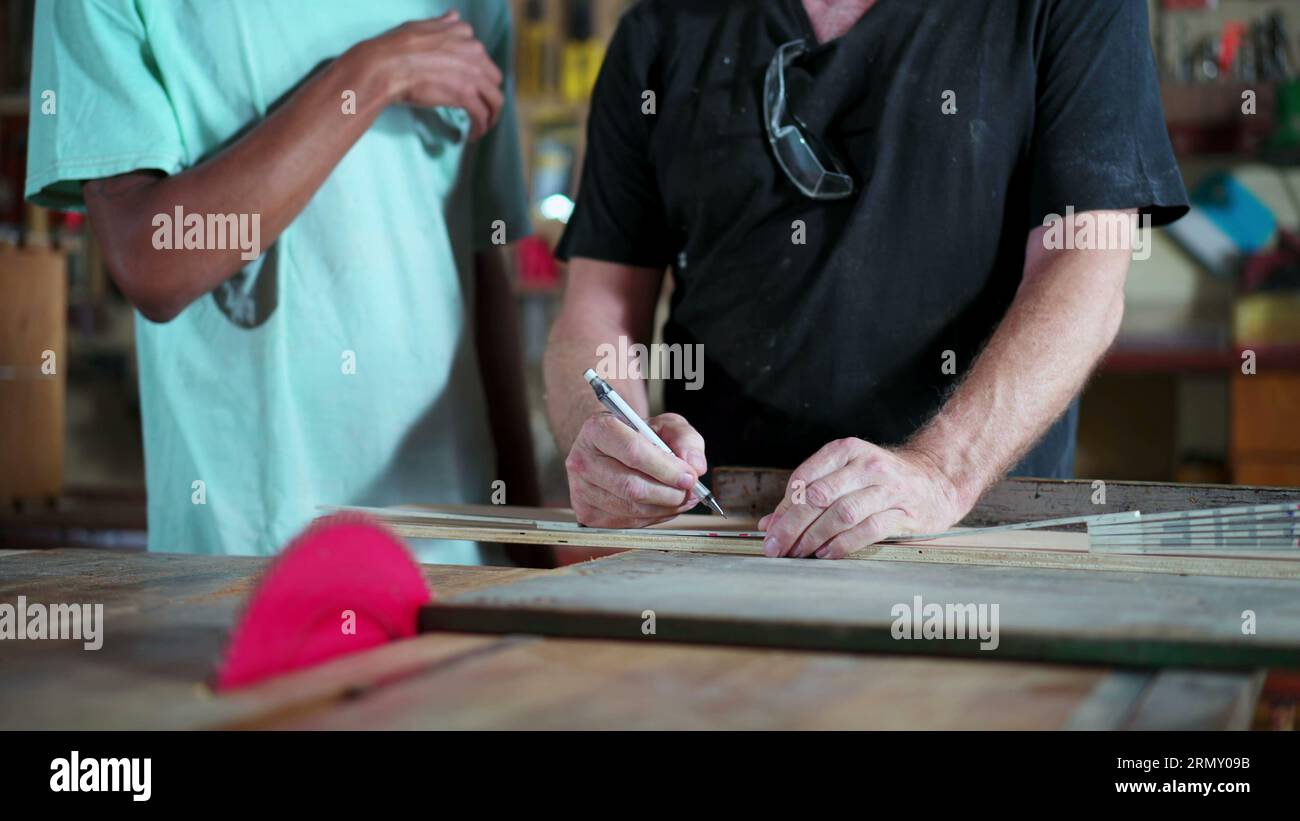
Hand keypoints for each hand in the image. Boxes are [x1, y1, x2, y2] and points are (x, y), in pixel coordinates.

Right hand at [358, 12, 504, 139]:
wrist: (386, 66)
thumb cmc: (395, 48)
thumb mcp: (420, 26)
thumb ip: (441, 24)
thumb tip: (454, 15)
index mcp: (463, 34)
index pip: (482, 57)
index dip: (478, 74)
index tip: (471, 86)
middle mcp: (473, 51)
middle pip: (493, 79)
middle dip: (489, 95)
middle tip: (480, 108)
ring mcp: (471, 73)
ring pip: (494, 99)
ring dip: (491, 115)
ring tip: (482, 126)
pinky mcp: (465, 95)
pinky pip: (482, 115)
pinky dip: (481, 127)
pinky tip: (474, 135)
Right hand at [565, 412, 707, 528]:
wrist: (610, 449)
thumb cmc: (638, 435)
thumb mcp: (664, 425)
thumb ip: (685, 439)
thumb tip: (695, 467)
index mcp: (597, 429)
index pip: (633, 452)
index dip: (666, 469)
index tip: (690, 477)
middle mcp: (582, 460)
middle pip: (632, 487)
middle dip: (670, 493)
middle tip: (691, 491)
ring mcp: (581, 490)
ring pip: (633, 509)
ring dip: (666, 507)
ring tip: (682, 496)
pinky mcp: (586, 513)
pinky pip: (629, 522)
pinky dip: (654, 516)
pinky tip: (663, 503)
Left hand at [757, 438, 968, 559]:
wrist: (936, 480)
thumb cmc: (880, 480)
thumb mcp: (844, 476)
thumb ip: (808, 496)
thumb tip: (769, 524)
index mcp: (846, 450)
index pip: (805, 477)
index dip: (783, 507)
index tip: (770, 530)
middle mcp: (867, 465)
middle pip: (819, 496)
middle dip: (792, 525)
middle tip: (776, 547)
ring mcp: (888, 488)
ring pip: (842, 513)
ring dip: (814, 537)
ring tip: (798, 553)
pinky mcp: (904, 512)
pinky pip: (868, 530)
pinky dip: (843, 544)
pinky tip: (826, 554)